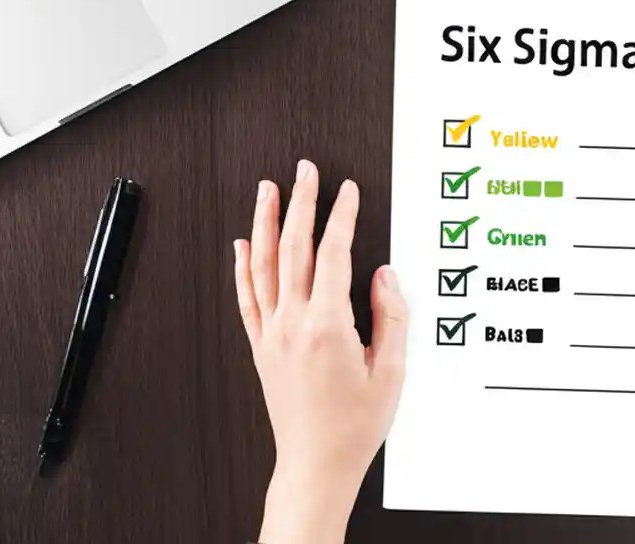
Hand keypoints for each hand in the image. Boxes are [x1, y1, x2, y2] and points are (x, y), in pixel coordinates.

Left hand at [233, 160, 408, 543]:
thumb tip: (386, 276)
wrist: (316, 463)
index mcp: (328, 326)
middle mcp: (293, 324)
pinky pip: (247, 299)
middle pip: (294, 248)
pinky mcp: (261, 348)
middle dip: (301, 203)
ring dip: (266, 223)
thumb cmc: (354, 426)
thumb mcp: (391, 371)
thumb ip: (391, 317)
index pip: (333, 254)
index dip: (342, 216)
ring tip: (268, 190)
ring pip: (264, 266)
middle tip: (305, 171)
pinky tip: (243, 246)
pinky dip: (243, 268)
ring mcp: (272, 335)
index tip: (348, 191)